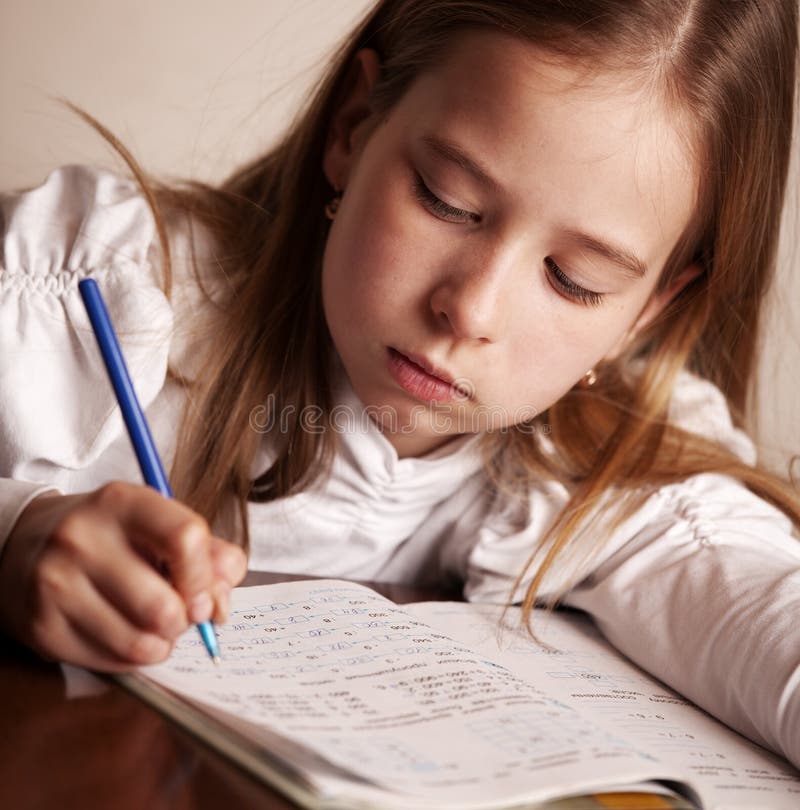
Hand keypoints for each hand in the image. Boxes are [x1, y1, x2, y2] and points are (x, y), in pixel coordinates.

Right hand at [0, 482, 246, 670]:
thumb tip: (223, 595)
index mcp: (122, 502)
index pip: (186, 538)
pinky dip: (135, 658)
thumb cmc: (113, 538)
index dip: (207, 577)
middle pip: (163, 605)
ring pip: (141, 642)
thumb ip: (209, 552)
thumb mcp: (159, 525)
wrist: (26, 548)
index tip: (206, 593)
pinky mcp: (43, 627)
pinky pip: (113, 663)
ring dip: (164, 644)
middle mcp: (82, 538)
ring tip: (158, 627)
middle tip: (182, 614)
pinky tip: (128, 635)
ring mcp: (57, 584)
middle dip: (186, 621)